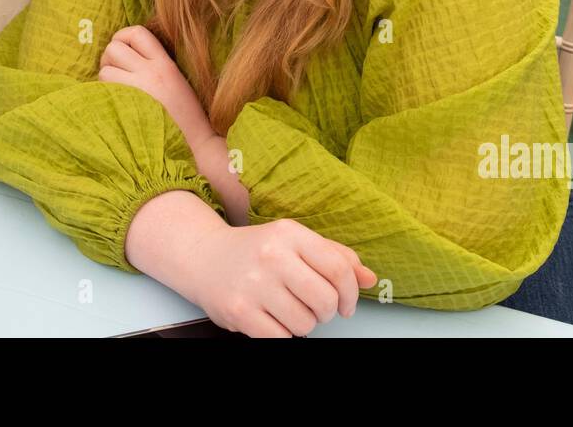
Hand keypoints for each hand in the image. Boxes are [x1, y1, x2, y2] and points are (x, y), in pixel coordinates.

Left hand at [99, 26, 209, 141]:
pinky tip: (117, 106)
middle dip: (109, 59)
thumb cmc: (184, 117)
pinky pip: (103, 91)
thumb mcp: (176, 81)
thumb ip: (155, 64)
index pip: (137, 33)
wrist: (193, 145)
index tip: (123, 50)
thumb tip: (126, 53)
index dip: (123, 37)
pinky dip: (105, 95)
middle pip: (113, 47)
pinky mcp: (126, 108)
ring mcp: (137, 90)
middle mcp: (151, 72)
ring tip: (118, 92)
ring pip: (104, 70)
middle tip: (117, 73)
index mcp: (165, 64)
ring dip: (106, 79)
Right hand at [188, 219, 377, 336]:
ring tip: (287, 310)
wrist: (203, 257)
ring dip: (303, 324)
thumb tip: (370, 278)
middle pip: (325, 301)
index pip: (339, 268)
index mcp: (290, 233)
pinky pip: (280, 339)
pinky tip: (272, 319)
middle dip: (326, 312)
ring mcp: (254, 285)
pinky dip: (281, 335)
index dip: (350, 293)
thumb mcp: (294, 241)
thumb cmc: (256, 251)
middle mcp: (272, 256)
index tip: (346, 304)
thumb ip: (334, 257)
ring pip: (305, 324)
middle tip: (315, 309)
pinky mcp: (239, 311)